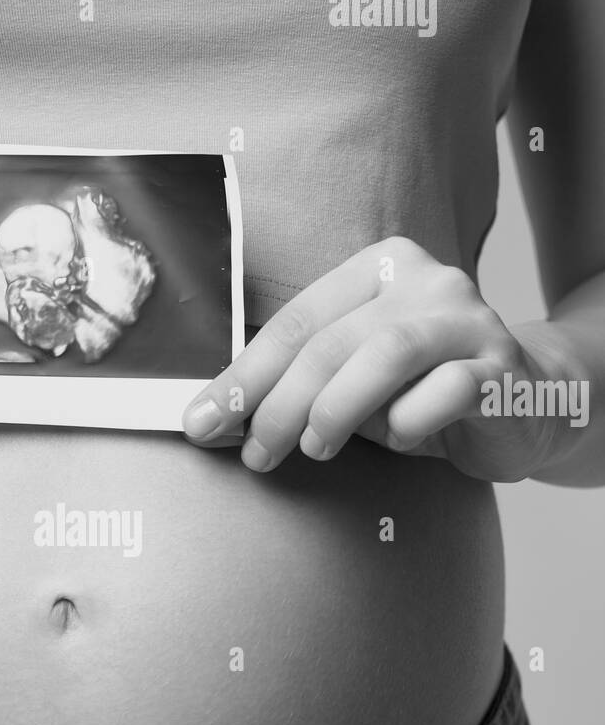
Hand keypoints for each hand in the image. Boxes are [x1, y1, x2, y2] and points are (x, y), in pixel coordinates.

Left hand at [183, 237, 565, 481]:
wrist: (522, 402)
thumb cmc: (419, 391)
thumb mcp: (350, 380)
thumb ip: (295, 384)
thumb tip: (213, 418)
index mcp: (376, 269)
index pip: (294, 323)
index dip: (242, 377)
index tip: (201, 422)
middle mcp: (425, 282)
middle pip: (331, 342)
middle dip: (278, 406)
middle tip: (255, 455)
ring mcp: (468, 320)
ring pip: (385, 355)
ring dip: (335, 411)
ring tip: (314, 450)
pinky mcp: (502, 366)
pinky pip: (446, 392)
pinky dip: (411, 422)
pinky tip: (402, 440)